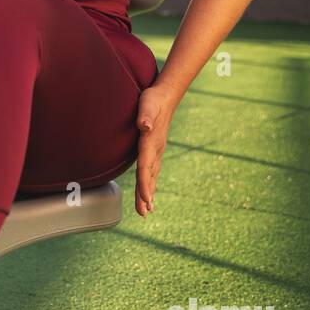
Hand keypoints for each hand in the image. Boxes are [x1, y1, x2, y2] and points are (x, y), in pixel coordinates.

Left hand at [134, 84, 175, 216]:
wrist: (166, 95)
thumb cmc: (153, 99)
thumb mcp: (148, 103)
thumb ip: (145, 114)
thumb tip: (145, 126)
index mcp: (150, 142)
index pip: (145, 166)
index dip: (144, 183)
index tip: (145, 198)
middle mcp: (155, 150)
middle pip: (148, 176)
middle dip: (146, 195)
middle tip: (143, 214)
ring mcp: (156, 151)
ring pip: (151, 176)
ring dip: (148, 193)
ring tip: (147, 211)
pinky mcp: (154, 150)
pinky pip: (151, 171)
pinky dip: (150, 184)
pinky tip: (149, 194)